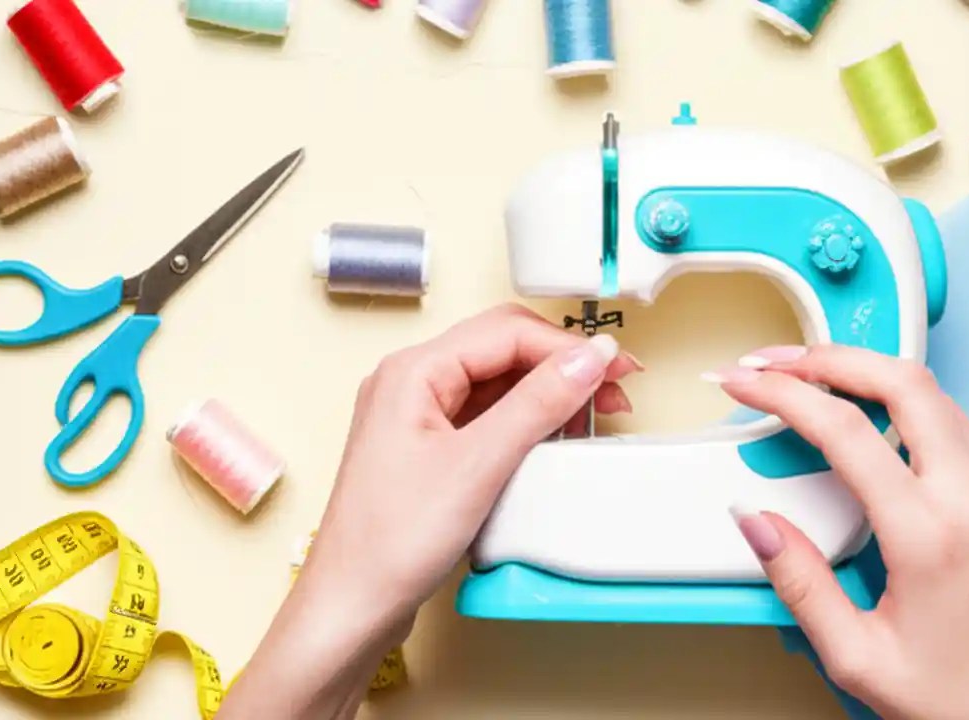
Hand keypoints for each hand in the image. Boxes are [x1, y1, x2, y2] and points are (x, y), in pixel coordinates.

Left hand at [307, 302, 637, 626]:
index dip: (568, 347)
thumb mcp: (479, 466)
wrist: (351, 606)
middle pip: (503, 348)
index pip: (507, 333)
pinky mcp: (428, 449)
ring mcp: (417, 417)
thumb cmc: (390, 542)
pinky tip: (554, 438)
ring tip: (591, 416)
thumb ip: (538, 404)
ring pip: (498, 381)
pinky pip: (487, 414)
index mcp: (412, 372)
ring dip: (548, 391)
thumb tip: (589, 358)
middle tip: (614, 388)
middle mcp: (410, 383)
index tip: (617, 369)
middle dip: (562, 364)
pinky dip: (527, 420)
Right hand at [709, 345, 968, 719]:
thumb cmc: (957, 700)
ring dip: (871, 378)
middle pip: (902, 380)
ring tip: (817, 384)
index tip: (744, 381)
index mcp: (931, 535)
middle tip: (778, 360)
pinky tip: (878, 429)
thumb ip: (799, 580)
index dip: (783, 393)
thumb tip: (757, 519)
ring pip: (936, 398)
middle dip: (830, 356)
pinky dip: (911, 414)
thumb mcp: (855, 655)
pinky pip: (963, 431)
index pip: (845, 429)